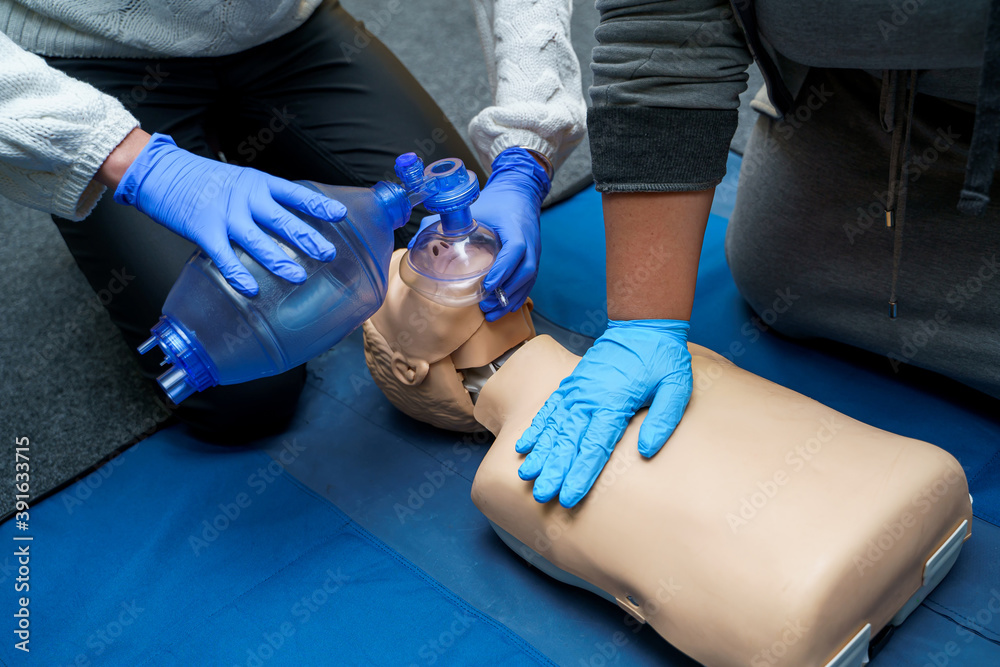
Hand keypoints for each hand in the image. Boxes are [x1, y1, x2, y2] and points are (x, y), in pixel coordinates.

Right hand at [113, 133, 344, 296]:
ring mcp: (224, 215)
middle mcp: (245, 198)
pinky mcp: (203, 231)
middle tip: (328, 254)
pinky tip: (252, 289)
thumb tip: (293, 220)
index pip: (294, 194)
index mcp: (258, 183)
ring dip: (279, 261)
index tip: (341, 215)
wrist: (162, 171)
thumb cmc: (205, 180)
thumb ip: (264, 199)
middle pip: (281, 220)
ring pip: (257, 241)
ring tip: (299, 277)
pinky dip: (238, 274)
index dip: (317, 206)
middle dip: (307, 238)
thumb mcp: (241, 180)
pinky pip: (224, 257)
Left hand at [411, 147, 549, 319]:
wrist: (519, 191)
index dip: (503, 270)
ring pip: (529, 279)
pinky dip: (518, 296)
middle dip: (506, 292)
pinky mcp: (534, 257)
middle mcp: (529, 241)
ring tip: (492, 312)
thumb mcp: (471, 209)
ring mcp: (534, 250)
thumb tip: (413, 244)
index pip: (515, 250)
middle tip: (485, 306)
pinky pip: (530, 281)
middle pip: (525, 272)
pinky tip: (504, 306)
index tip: (487, 286)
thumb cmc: (495, 202)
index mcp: (515, 227)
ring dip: (511, 299)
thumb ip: (443, 223)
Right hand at [515, 319, 692, 506]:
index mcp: (614, 402)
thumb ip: (663, 420)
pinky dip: (536, 427)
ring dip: (540, 451)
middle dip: (554, 470)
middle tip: (542, 495)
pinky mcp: (572, 384)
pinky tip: (525, 444)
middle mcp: (589, 397)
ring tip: (527, 474)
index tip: (569, 496)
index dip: (581, 473)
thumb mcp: (676, 387)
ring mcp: (577, 390)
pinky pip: (550, 408)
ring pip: (554, 426)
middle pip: (568, 440)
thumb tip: (647, 451)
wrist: (643, 325)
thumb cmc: (662, 359)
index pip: (595, 445)